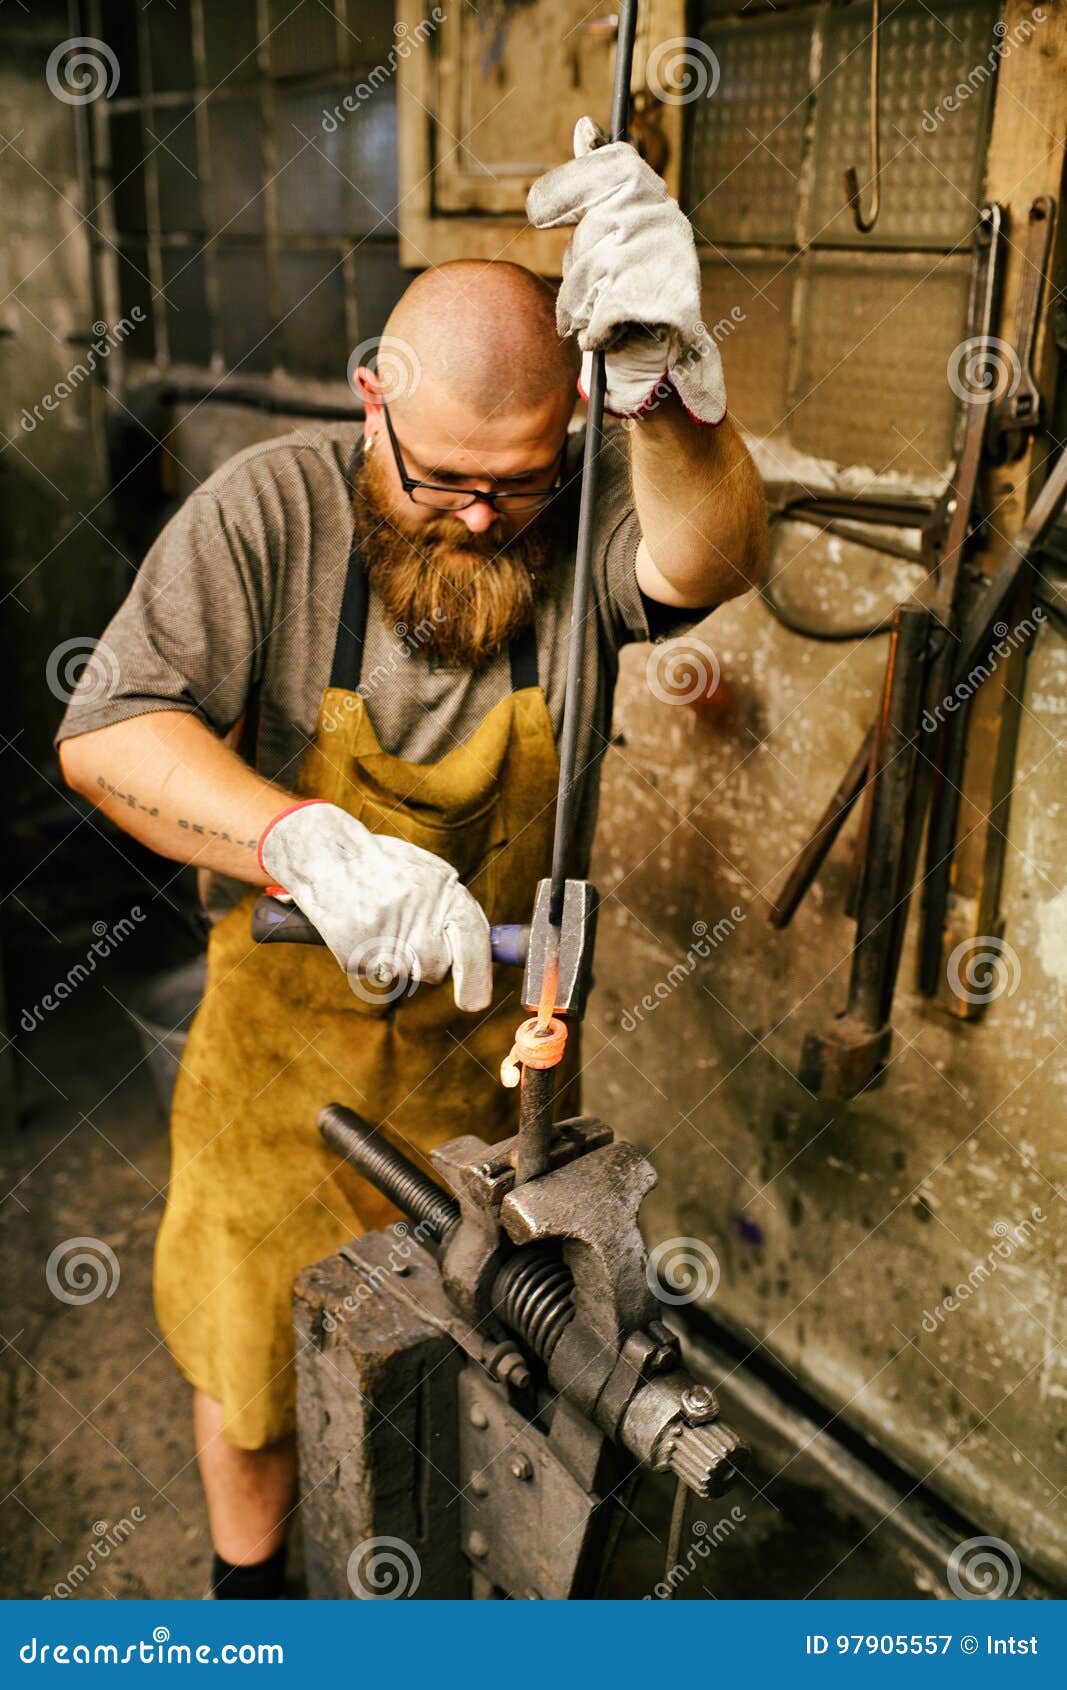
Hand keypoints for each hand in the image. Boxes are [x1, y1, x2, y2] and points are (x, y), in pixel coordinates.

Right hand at [258, 801, 492, 1012]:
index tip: (475, 1003)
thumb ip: (450, 906)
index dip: (477, 975)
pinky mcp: (355, 953)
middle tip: (404, 932)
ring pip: (402, 974)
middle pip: (436, 968)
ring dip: (393, 960)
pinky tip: (357, 927)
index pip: (472, 937)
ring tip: (377, 921)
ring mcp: (384, 936)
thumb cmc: (380, 864)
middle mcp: (416, 913)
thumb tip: (476, 950)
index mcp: (441, 889)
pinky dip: (364, 956)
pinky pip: (370, 971)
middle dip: (425, 963)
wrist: (326, 855)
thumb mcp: (425, 872)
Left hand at [526, 117, 725, 424]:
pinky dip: (594, 329)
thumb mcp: (609, 237)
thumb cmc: (624, 299)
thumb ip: (597, 186)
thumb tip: (586, 126)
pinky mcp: (658, 303)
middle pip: (595, 220)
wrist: (657, 371)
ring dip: (580, 301)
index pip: (613, 166)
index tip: (540, 211)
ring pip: (591, 269)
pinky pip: (598, 309)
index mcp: (658, 205)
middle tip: (584, 285)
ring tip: (597, 317)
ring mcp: (666, 263)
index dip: (569, 186)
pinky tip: (606, 336)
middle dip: (577, 257)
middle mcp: (668, 225)